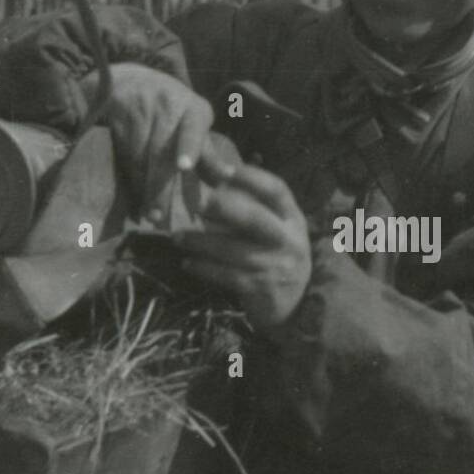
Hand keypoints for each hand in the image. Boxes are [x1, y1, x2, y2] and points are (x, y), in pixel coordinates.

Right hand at [85, 62, 214, 220]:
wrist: (128, 80)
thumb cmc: (171, 112)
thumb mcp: (193, 126)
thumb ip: (207, 154)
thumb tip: (228, 176)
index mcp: (195, 111)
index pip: (192, 130)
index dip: (188, 148)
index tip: (183, 166)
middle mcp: (170, 105)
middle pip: (162, 154)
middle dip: (159, 189)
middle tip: (158, 218)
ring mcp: (142, 107)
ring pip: (142, 157)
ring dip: (143, 187)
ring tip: (147, 212)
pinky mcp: (117, 112)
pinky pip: (124, 152)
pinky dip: (130, 175)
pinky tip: (134, 192)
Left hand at [170, 153, 312, 329]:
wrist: (296, 304)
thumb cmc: (276, 255)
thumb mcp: (276, 229)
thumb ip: (252, 206)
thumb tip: (212, 173)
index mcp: (292, 218)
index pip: (276, 190)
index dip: (251, 177)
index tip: (223, 169)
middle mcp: (288, 240)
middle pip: (255, 219)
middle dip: (224, 208)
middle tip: (195, 202)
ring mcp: (275, 266)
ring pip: (234, 250)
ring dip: (201, 243)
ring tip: (177, 237)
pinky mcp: (261, 289)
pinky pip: (227, 276)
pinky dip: (204, 269)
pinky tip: (187, 263)